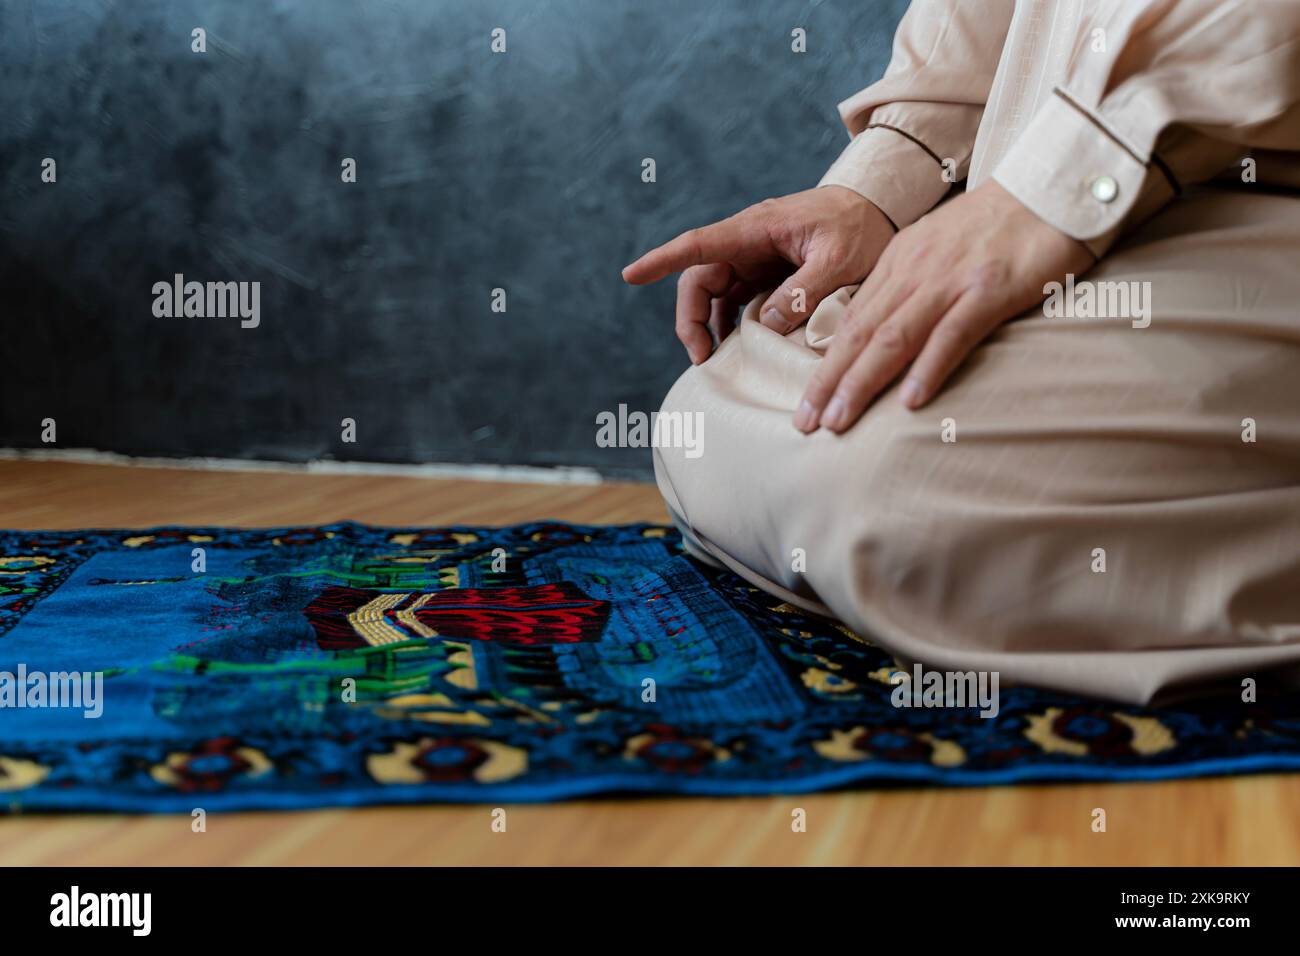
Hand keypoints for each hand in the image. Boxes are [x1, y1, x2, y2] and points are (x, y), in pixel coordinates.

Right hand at [622, 186, 895, 363]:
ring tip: (718, 362)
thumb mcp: (840, 259)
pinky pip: (739, 302)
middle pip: (701, 281)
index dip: (662, 261)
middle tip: (703, 359)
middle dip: (692, 320)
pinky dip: (734, 326)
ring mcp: (757, 259)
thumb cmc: (862, 224)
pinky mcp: (769, 274)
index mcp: (756, 228)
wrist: (884, 206)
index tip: (630, 276)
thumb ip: (803, 290)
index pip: (698, 245)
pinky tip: (741, 350)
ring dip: (711, 327)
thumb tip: (765, 325)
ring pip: (716, 295)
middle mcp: (748, 242)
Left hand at [794, 180, 1094, 432]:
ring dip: (861, 383)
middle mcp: (914, 271)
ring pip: (893, 337)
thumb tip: (877, 332)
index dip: (824, 366)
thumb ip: (908, 287)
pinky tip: (908, 402)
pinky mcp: (989, 289)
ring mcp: (950, 280)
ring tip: (838, 421)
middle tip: (804, 423)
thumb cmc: (998, 227)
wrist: (1050, 186)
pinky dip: (927, 368)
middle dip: (827, 382)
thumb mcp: (938, 249)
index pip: (851, 322)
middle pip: (860, 333)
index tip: (806, 404)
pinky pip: (952, 334)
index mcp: (899, 262)